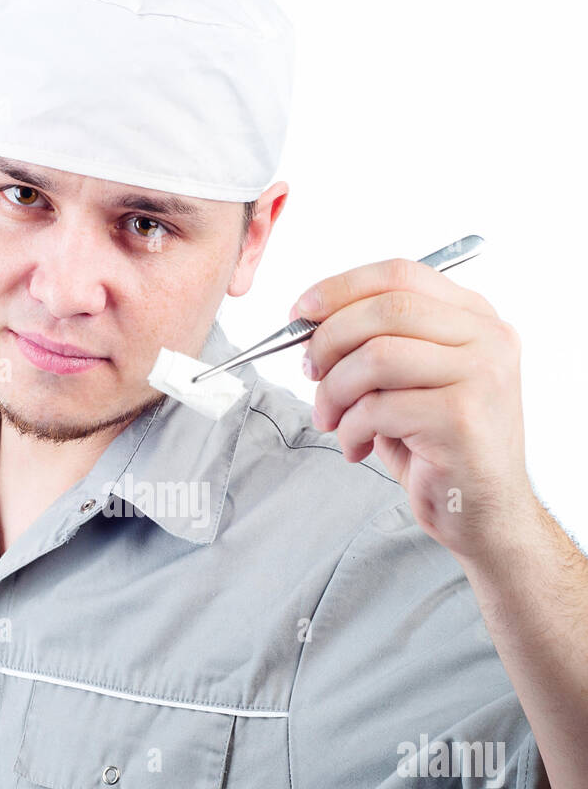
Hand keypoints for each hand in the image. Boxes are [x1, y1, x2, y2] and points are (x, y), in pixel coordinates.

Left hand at [293, 256, 538, 562]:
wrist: (484, 514)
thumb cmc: (440, 449)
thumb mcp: (410, 383)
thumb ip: (377, 345)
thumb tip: (312, 325)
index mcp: (476, 318)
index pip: (401, 274)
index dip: (341, 288)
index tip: (302, 312)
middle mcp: (487, 339)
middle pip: (386, 309)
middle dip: (330, 340)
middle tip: (310, 373)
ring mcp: (480, 376)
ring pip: (376, 356)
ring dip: (335, 391)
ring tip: (331, 420)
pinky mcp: (460, 418)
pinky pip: (378, 407)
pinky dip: (350, 429)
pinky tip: (356, 447)